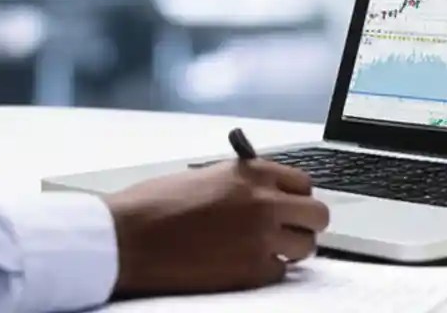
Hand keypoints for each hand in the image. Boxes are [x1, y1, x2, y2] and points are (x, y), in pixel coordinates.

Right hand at [104, 160, 330, 296]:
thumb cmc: (155, 205)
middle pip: (317, 214)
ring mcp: (261, 237)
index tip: (290, 206)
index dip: (297, 197)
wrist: (129, 237)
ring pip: (306, 246)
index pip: (303, 183)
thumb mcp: (206, 176)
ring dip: (290, 249)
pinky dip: (267, 271)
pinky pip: (280, 273)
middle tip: (289, 231)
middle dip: (305, 224)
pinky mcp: (251, 270)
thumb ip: (242, 182)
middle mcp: (264, 201)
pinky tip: (245, 265)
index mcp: (252, 172)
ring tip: (266, 250)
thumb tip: (263, 193)